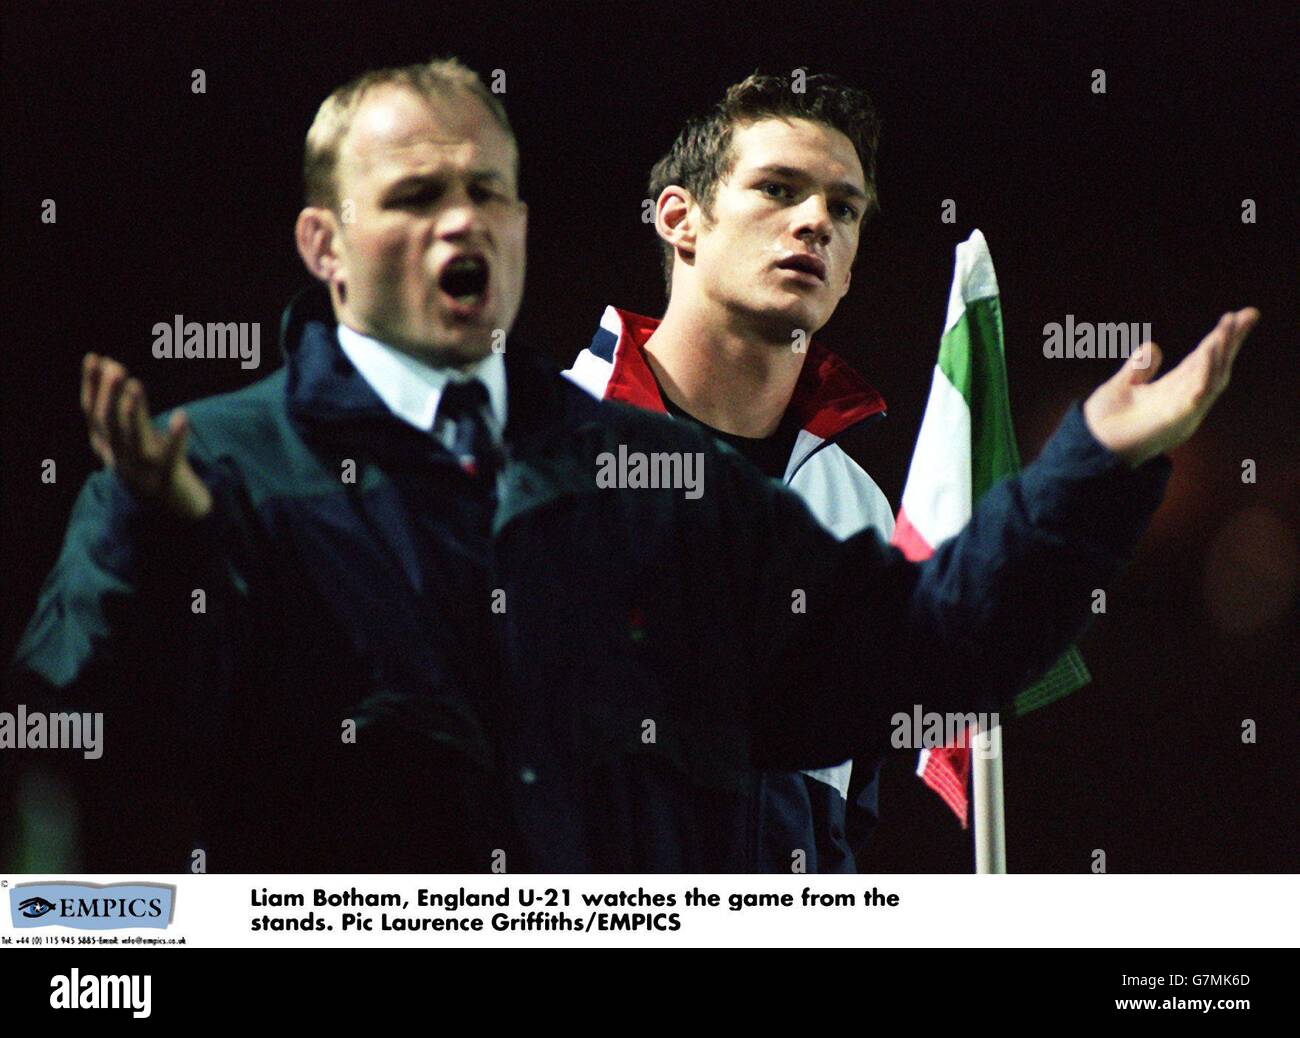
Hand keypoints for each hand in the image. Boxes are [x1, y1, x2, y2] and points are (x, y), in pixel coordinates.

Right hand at [81, 353, 212, 520]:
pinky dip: (176, 438)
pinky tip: (183, 417)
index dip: (92, 387)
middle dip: (110, 395)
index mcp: (109, 449)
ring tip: (135, 386)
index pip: (93, 415)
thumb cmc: (155, 467)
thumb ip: (126, 412)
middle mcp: (120, 460)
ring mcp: (143, 473)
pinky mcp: (168, 481)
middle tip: (116, 368)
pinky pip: (171, 458)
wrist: (177, 514)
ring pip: (133, 441)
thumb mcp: (135, 439)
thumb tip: (115, 370)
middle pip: (109, 425)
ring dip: (133, 413)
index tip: (96, 358)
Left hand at [1083, 308, 1259, 467]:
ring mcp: (1182, 411)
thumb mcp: (1123, 386)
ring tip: (1230, 326)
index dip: (1219, 339)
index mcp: (1173, 390)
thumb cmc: (1106, 423)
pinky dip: (1206, 373)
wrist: (1091, 446)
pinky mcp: (1175, 421)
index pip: (1203, 360)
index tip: (1234, 316)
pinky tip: (1209, 352)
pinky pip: (1197, 394)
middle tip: (1249, 314)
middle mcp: (1183, 399)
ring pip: (1212, 378)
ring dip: (1222, 352)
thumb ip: (1139, 368)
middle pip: (1215, 366)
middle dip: (1232, 341)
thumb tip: (1153, 346)